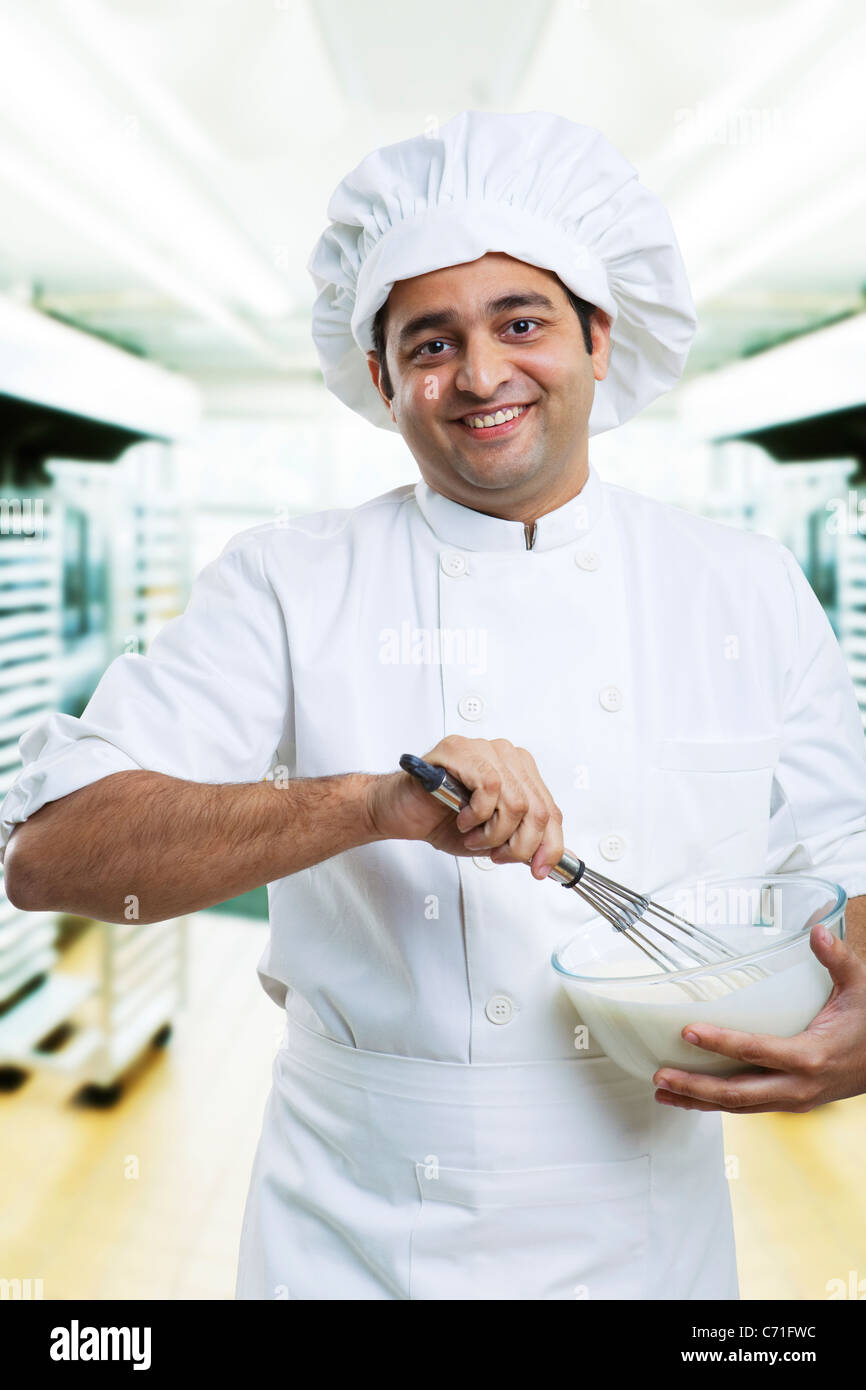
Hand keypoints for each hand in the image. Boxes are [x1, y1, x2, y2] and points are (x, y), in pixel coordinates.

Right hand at [366, 734, 563, 876]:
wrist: (402, 812)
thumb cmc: (443, 819)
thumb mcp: (494, 839)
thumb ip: (525, 843)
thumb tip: (556, 858)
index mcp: (520, 772)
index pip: (551, 810)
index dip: (549, 846)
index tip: (539, 869)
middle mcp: (507, 756)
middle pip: (538, 809)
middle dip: (518, 845)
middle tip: (496, 853)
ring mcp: (485, 749)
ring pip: (516, 802)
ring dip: (493, 832)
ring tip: (473, 834)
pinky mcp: (461, 750)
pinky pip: (489, 787)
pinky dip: (477, 814)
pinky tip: (462, 817)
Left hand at [652, 924, 865, 1111]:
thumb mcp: (860, 988)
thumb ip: (838, 959)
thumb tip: (817, 931)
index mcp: (810, 1056)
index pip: (756, 1051)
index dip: (720, 1042)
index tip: (688, 1031)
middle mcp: (797, 1086)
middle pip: (737, 1094)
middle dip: (695, 1087)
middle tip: (660, 1076)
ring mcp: (792, 1099)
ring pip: (738, 1107)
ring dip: (698, 1100)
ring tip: (663, 1091)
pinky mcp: (789, 1103)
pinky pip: (748, 1107)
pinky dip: (716, 1104)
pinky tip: (692, 1096)